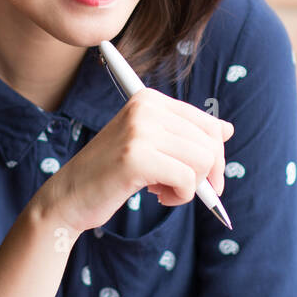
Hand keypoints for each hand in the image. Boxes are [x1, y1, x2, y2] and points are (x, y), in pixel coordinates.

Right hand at [37, 87, 234, 235]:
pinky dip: (180, 197)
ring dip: (190, 187)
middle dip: (205, 174)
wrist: (69, 196)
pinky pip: (186, 179)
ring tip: (164, 191)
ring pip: (203, 160)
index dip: (215, 157)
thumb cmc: (112, 174)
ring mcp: (140, 130)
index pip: (209, 124)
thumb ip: (186, 135)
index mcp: (150, 99)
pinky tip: (158, 197)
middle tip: (181, 189)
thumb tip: (227, 129)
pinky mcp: (136, 157)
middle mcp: (146, 107)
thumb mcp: (151, 147)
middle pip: (211, 142)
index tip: (204, 180)